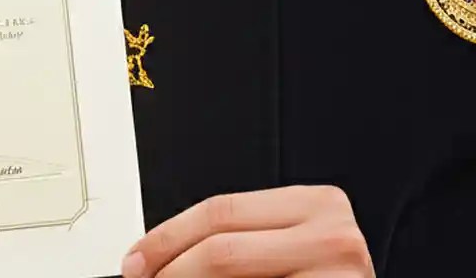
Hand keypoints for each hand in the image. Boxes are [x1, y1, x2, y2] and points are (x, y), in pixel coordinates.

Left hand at [122, 186, 373, 277]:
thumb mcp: (289, 246)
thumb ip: (240, 243)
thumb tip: (158, 259)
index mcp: (318, 204)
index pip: (221, 211)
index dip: (167, 237)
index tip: (137, 258)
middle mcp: (335, 235)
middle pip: (222, 248)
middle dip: (169, 268)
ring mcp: (338, 275)